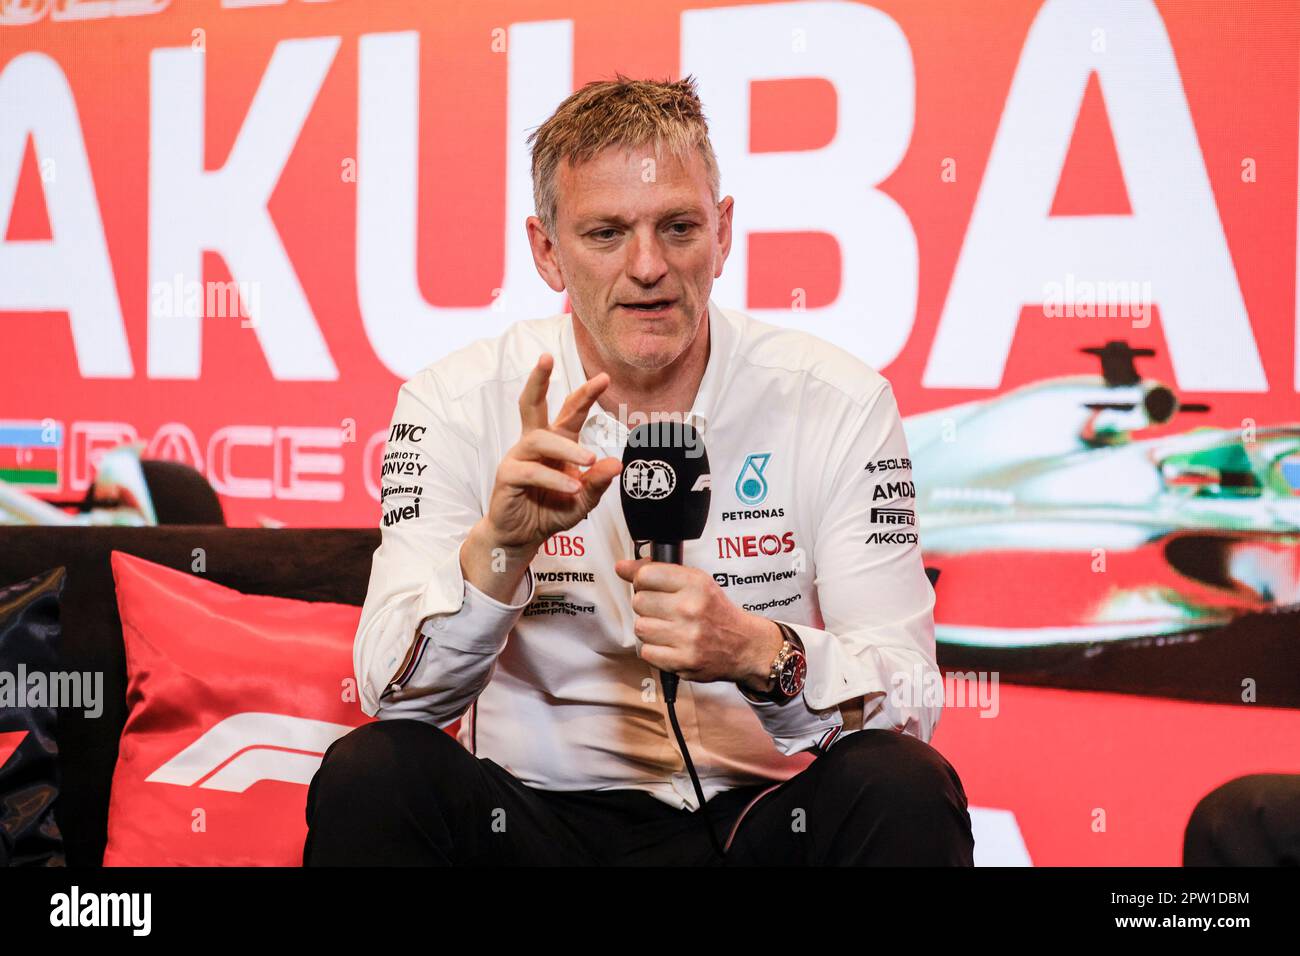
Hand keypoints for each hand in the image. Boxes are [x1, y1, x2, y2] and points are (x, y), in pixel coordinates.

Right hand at [483, 353, 623, 551]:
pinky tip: (571, 486)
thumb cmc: (550, 511)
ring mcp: (518, 457)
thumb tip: (616, 463)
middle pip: (532, 404)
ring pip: (540, 439)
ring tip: (588, 460)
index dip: (585, 394)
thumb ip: (598, 482)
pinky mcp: (508, 475)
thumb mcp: (583, 499)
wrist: (522, 536)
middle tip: (546, 357)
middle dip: (538, 379)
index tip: (604, 377)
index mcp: (556, 442)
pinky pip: (531, 470)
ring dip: (567, 448)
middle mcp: (535, 443)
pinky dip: (554, 477)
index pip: (570, 412)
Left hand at [614, 557, 783, 689]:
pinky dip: (654, 649)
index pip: (645, 575)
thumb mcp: (696, 582)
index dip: (642, 581)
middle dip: (647, 606)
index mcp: (695, 584)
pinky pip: (646, 652)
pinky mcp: (682, 661)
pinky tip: (670, 644)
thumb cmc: (716, 612)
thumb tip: (622, 567)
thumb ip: (658, 571)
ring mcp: (686, 637)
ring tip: (667, 628)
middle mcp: (690, 609)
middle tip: (664, 610)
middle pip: (639, 602)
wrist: (744, 645)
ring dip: (650, 628)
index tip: (650, 586)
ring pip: (640, 628)